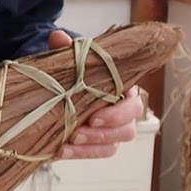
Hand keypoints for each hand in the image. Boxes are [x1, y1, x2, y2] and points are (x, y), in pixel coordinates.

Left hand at [47, 29, 147, 159]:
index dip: (117, 113)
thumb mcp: (72, 60)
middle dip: (104, 133)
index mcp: (123, 89)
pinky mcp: (100, 143)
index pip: (132, 104)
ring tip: (68, 142)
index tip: (94, 116)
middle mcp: (124, 112)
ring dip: (92, 145)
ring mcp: (114, 130)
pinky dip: (80, 154)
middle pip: (127, 129)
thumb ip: (67, 49)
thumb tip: (57, 36)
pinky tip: (60, 151)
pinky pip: (98, 153)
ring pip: (114, 143)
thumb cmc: (76, 72)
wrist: (63, 86)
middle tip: (79, 132)